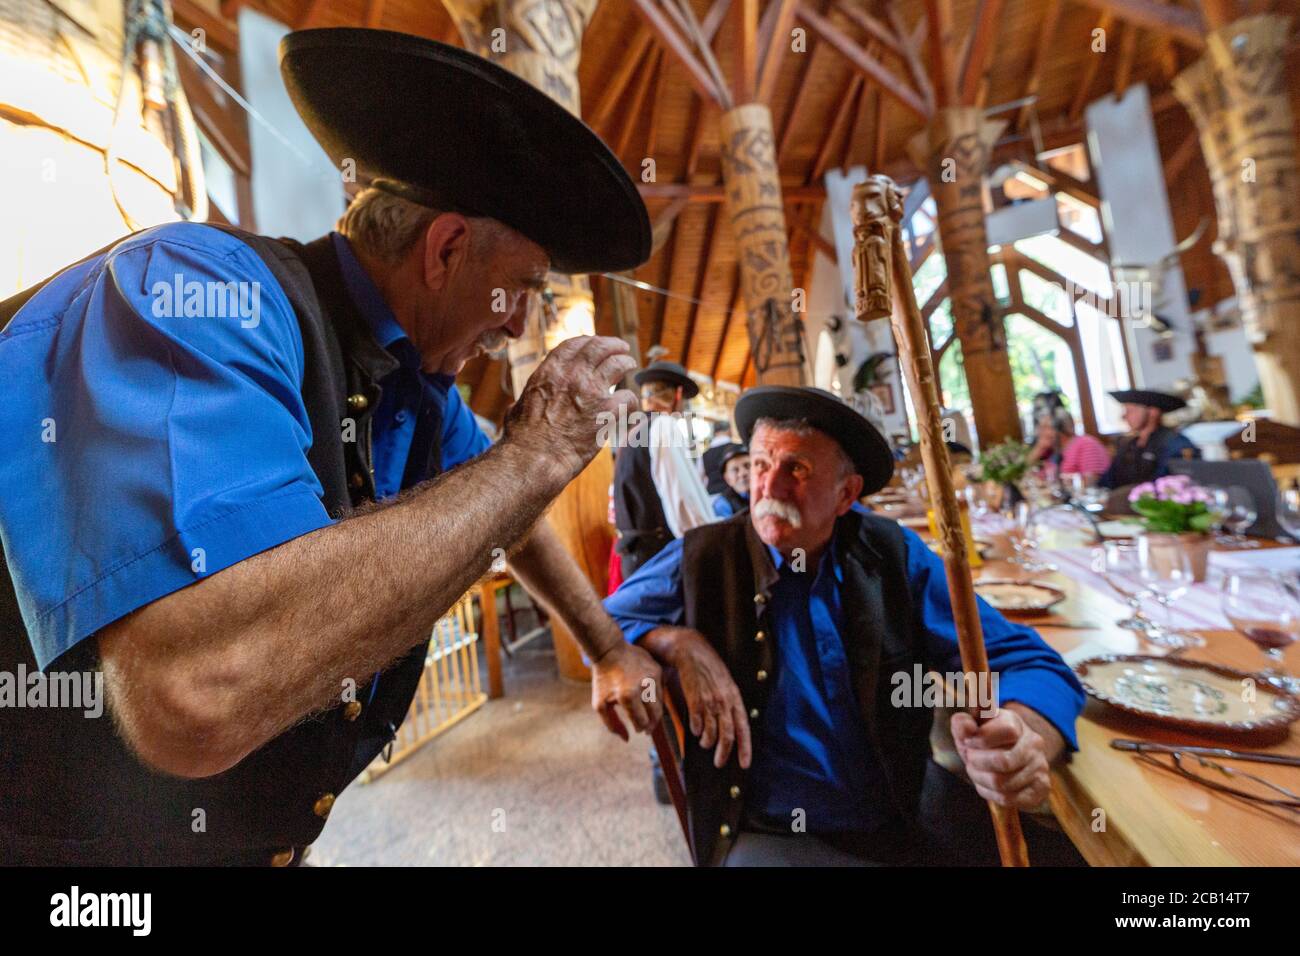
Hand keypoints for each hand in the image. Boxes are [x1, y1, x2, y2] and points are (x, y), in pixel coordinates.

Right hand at [502, 336, 637, 479]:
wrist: (534, 458)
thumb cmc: (521, 438)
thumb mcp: (518, 407)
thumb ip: (528, 400)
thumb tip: (520, 405)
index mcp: (550, 371)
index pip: (575, 344)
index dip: (588, 341)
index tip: (595, 344)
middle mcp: (573, 374)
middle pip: (599, 348)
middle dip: (612, 345)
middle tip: (621, 348)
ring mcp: (592, 391)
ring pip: (618, 365)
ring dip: (625, 363)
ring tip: (630, 365)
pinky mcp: (607, 411)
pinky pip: (628, 397)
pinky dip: (631, 400)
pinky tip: (630, 405)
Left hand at [591, 640, 662, 739]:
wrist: (610, 651)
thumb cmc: (604, 679)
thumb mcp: (600, 704)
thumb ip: (612, 724)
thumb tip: (627, 739)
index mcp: (628, 697)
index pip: (642, 722)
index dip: (640, 728)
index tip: (638, 730)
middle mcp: (643, 687)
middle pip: (656, 715)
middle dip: (651, 724)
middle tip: (647, 728)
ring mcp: (652, 677)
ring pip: (660, 703)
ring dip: (655, 711)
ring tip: (648, 715)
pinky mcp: (657, 670)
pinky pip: (661, 689)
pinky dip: (656, 696)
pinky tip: (648, 698)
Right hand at [648, 627, 751, 769]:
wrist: (693, 653)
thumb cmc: (711, 669)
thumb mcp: (727, 685)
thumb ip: (730, 704)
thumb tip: (732, 728)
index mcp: (735, 699)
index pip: (743, 729)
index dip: (745, 748)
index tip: (744, 764)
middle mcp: (724, 702)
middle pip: (727, 735)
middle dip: (723, 753)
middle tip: (719, 762)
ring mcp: (709, 701)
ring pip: (710, 733)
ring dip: (707, 742)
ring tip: (705, 743)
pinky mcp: (694, 700)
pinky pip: (696, 724)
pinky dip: (695, 730)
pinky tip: (695, 729)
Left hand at [951, 707, 1050, 809]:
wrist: (1006, 754)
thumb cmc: (983, 740)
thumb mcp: (969, 728)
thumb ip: (962, 723)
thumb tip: (967, 727)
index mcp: (1016, 723)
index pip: (1007, 731)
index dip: (981, 739)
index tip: (969, 741)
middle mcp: (1033, 744)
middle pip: (1004, 761)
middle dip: (977, 762)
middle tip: (970, 759)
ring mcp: (1040, 766)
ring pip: (1002, 783)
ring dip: (980, 779)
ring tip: (977, 771)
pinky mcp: (1041, 788)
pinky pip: (1008, 798)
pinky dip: (990, 793)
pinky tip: (987, 784)